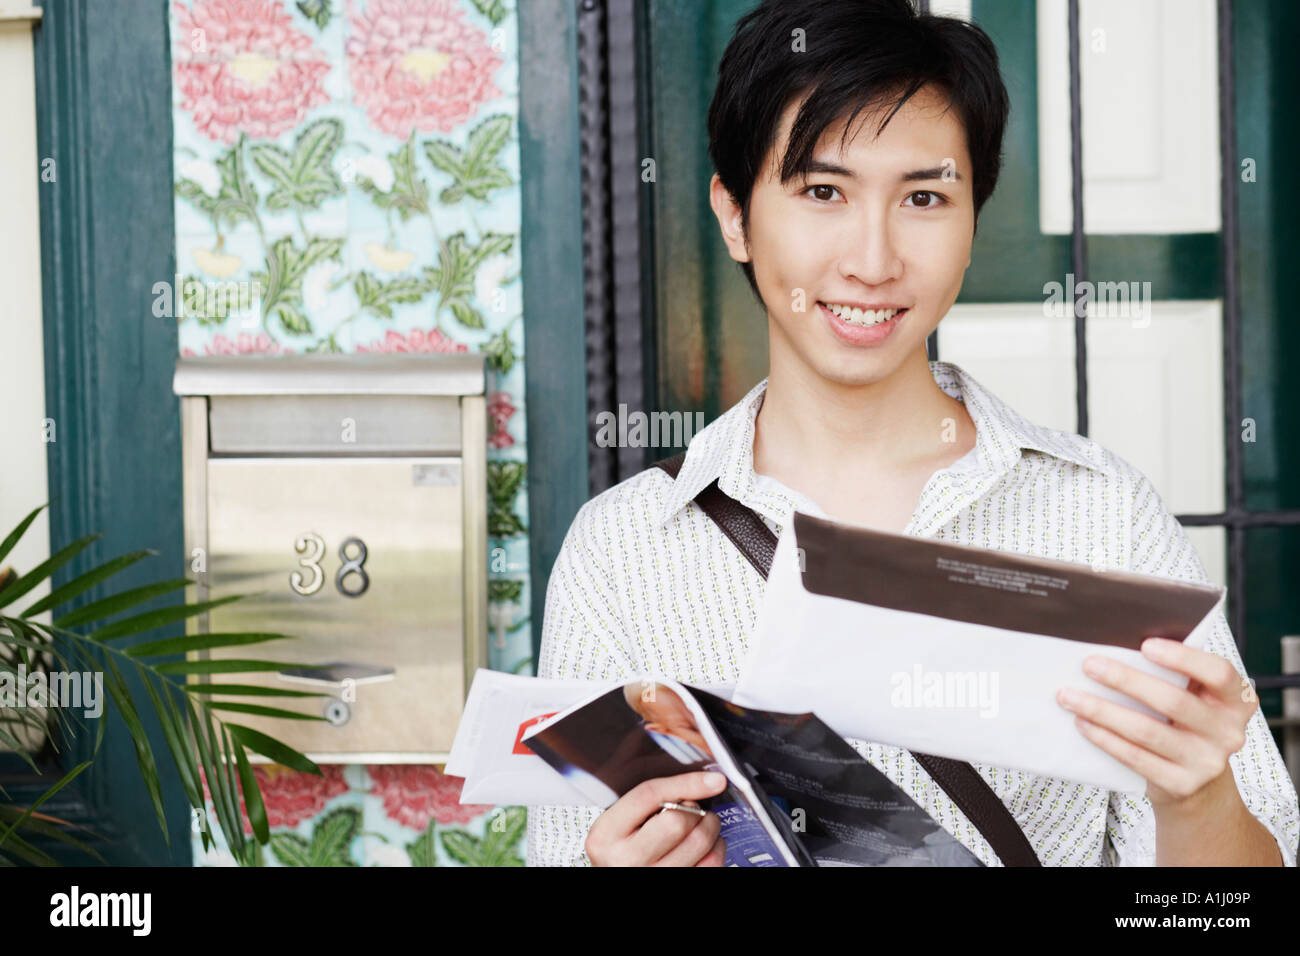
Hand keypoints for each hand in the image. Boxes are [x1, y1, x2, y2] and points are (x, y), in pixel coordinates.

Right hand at [585, 771, 728, 865]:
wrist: (616, 874)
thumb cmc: (622, 847)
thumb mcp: (620, 821)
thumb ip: (651, 799)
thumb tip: (709, 782)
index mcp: (607, 833)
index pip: (648, 796)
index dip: (685, 783)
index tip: (712, 780)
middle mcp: (626, 859)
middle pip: (676, 822)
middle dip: (697, 810)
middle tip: (698, 810)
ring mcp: (650, 876)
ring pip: (698, 842)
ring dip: (710, 827)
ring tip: (704, 825)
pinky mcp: (673, 885)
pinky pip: (710, 864)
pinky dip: (716, 849)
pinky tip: (706, 846)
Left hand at [1056, 637, 1255, 810]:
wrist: (1199, 787)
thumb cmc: (1187, 725)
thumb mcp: (1195, 698)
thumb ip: (1176, 675)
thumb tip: (1119, 642)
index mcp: (1237, 701)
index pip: (1219, 673)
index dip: (1183, 658)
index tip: (1145, 645)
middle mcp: (1228, 733)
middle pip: (1174, 701)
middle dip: (1126, 680)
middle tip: (1089, 665)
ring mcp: (1207, 762)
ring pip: (1147, 730)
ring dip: (1102, 710)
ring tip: (1069, 696)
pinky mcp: (1181, 785)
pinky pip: (1135, 757)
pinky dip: (1104, 737)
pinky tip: (1082, 723)